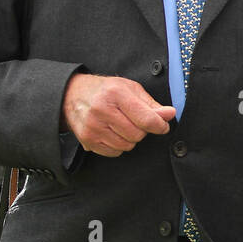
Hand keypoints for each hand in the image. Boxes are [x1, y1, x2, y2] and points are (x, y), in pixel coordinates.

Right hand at [60, 74, 174, 156]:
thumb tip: (170, 114)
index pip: (146, 119)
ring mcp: (93, 126)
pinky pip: (115, 152)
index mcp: (116, 93)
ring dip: (130, 138)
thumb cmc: (106, 90)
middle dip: (142, 130)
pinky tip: (112, 132)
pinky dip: (118, 145)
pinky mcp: (87, 139)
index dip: (159, 125)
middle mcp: (102, 110)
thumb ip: (151, 104)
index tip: (163, 126)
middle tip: (135, 121)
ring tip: (122, 124)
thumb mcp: (130, 89)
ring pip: (127, 145)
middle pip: (137, 135)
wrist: (72, 94)